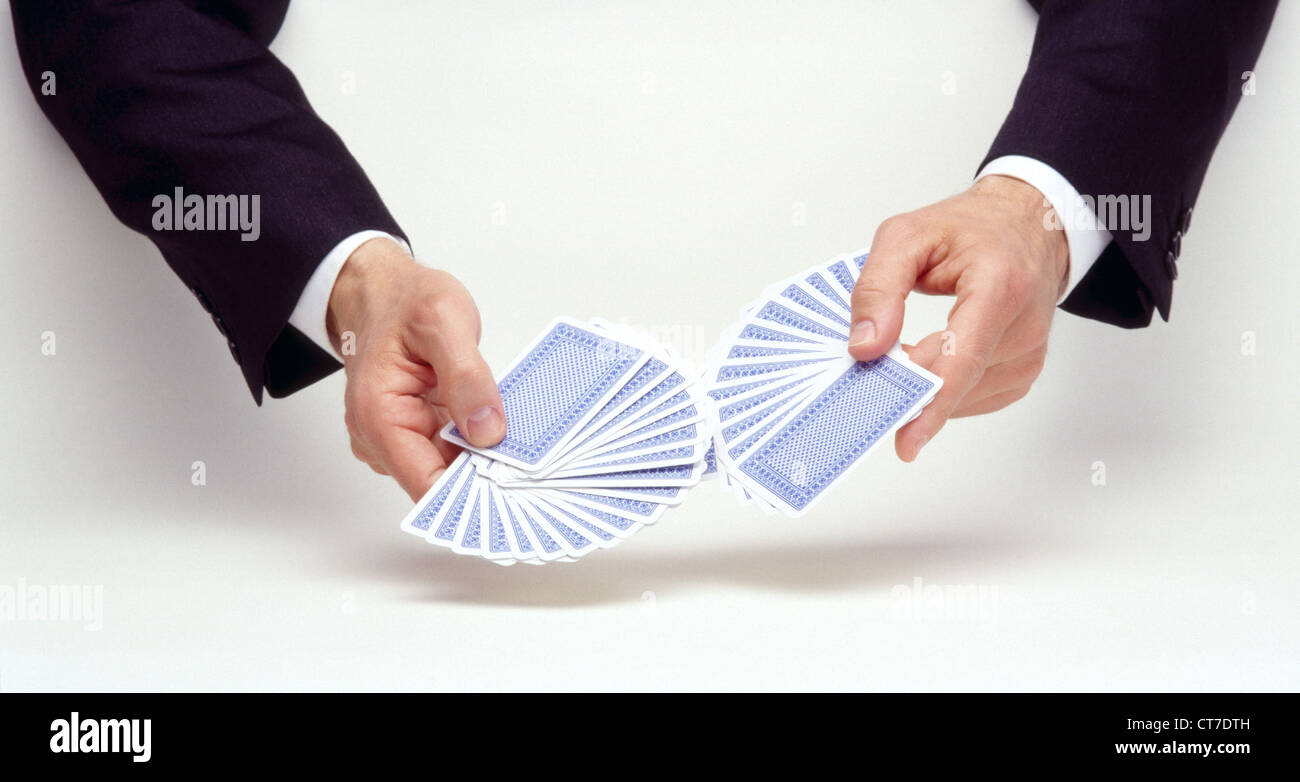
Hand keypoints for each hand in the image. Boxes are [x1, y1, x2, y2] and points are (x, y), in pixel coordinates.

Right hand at [327, 238, 504, 499]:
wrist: (385, 290)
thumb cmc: (405, 301)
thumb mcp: (443, 323)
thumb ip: (466, 377)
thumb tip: (487, 431)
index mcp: (379, 416)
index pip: (426, 485)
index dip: (470, 496)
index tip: (513, 496)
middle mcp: (382, 437)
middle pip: (442, 483)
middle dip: (486, 480)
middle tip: (535, 473)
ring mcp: (401, 437)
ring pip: (452, 469)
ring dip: (487, 463)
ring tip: (526, 451)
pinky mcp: (419, 431)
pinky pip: (454, 450)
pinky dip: (481, 446)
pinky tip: (507, 436)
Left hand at [847, 175, 1068, 461]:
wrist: (1027, 227)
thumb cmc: (970, 228)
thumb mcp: (906, 236)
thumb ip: (878, 288)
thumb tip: (864, 346)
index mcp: (999, 285)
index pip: (962, 358)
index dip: (931, 403)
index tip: (905, 440)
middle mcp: (1025, 325)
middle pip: (956, 381)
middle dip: (908, 390)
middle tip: (863, 389)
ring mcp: (1029, 355)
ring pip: (961, 396)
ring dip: (924, 388)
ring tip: (897, 360)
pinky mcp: (1023, 372)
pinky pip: (972, 398)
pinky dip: (943, 389)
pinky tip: (925, 367)